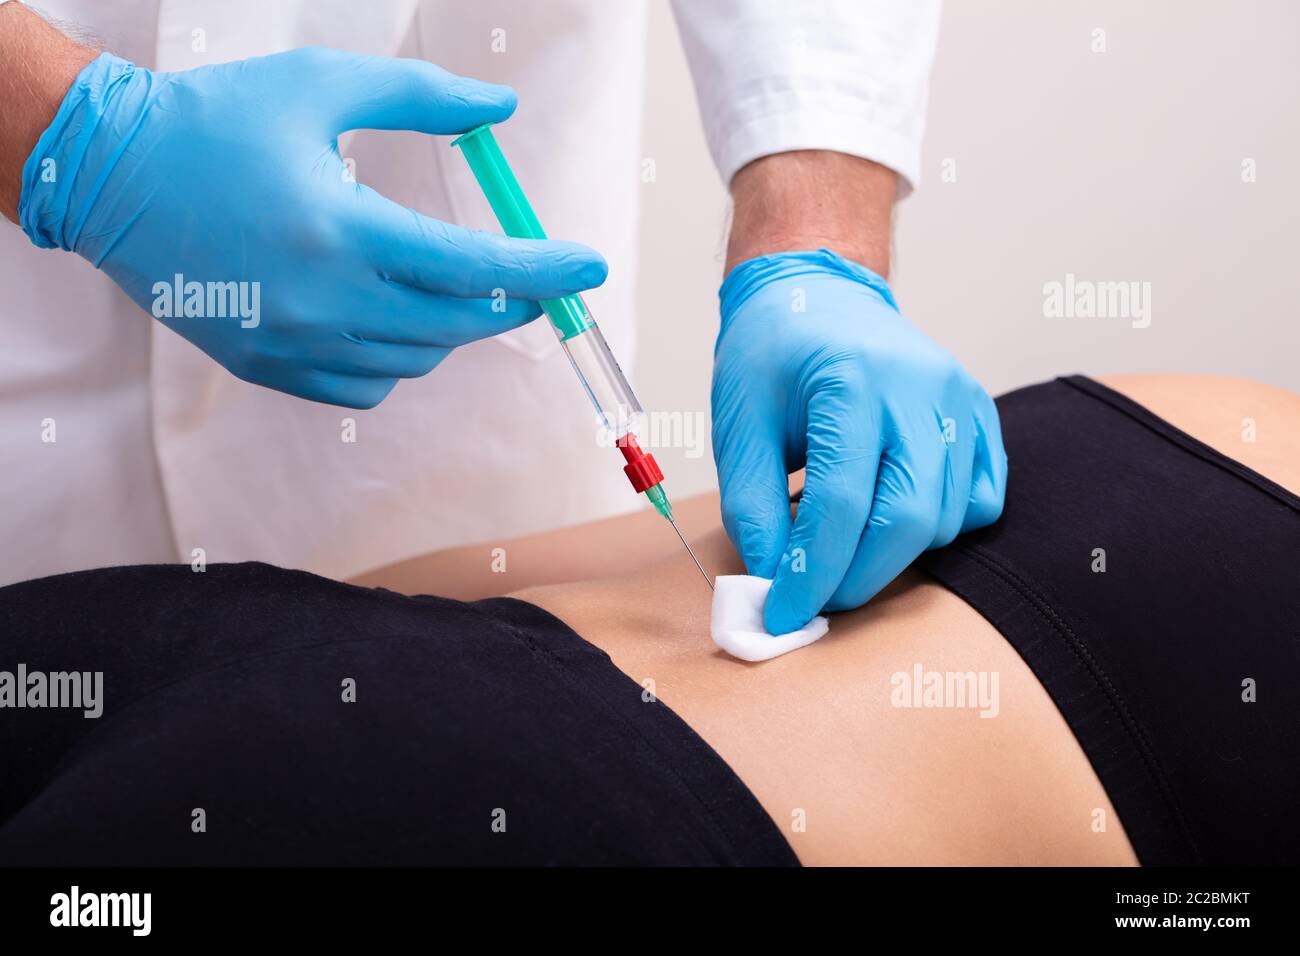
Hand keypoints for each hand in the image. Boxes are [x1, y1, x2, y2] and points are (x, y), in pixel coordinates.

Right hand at [17, 48, 605, 407]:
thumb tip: (502, 107)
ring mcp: (291, 344)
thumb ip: (423, 98)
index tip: (590, 266)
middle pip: (454, 327)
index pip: (472, 267)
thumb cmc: (217, 120)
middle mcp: (321, 301)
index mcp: (340, 230)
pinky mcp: (266, 366)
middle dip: (506, 304)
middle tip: (529, 279)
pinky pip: (364, 388)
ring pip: (414, 361)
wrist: (108, 175)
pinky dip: (394, 360)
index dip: (542, 268)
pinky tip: (385, 318)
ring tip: (443, 284)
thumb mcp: (322, 86)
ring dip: (448, 328)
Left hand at [712, 249, 1007, 633]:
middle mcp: (920, 389)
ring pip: (945, 517)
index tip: (784, 614)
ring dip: (892, 555)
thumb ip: (751, 507)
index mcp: (852, 382)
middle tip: (814, 598)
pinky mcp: (979, 414)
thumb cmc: (772, 355)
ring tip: (840, 543)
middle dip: (857, 578)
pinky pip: (980, 500)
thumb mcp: (738, 424)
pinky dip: (940, 527)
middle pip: (908, 519)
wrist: (816, 295)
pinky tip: (892, 515)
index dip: (812, 572)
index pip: (841, 504)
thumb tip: (775, 581)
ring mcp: (959, 400)